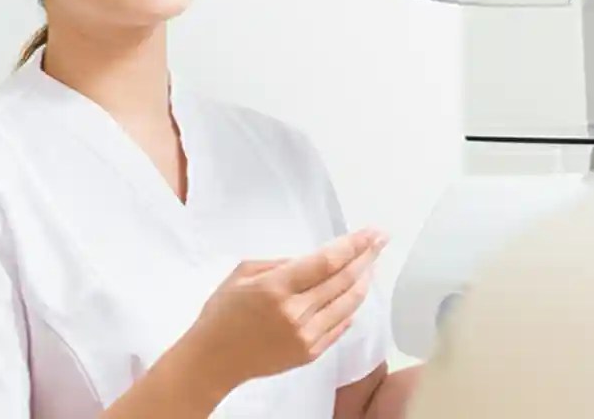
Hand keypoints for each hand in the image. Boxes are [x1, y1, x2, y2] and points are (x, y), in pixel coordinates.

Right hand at [187, 229, 388, 388]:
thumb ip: (282, 263)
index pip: (327, 262)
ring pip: (348, 304)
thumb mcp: (244, 273)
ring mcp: (306, 336)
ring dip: (363, 281)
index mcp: (277, 287)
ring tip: (371, 265)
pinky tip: (355, 294)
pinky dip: (351, 308)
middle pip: (343, 280)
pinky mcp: (310, 354)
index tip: (372, 233)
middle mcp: (296, 312)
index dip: (354, 245)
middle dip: (366, 257)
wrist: (213, 360)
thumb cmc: (223, 312)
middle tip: (380, 241)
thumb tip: (314, 260)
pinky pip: (340, 327)